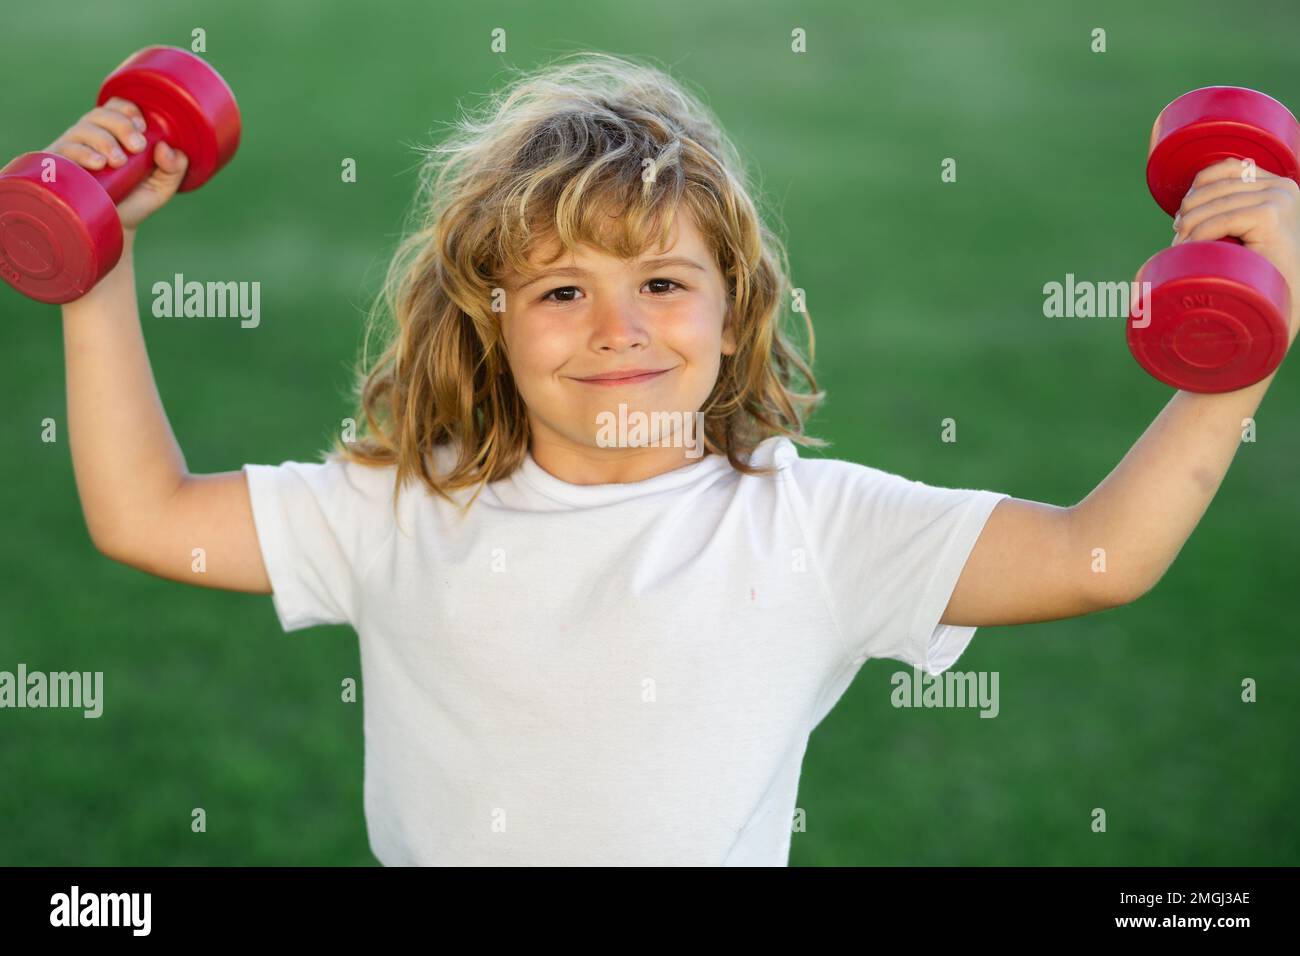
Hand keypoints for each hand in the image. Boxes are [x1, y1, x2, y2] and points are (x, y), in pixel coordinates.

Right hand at [45, 96, 188, 232]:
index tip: (143, 127)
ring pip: (83, 130)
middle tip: (138, 147)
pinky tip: (98, 164)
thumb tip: (166, 148)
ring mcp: (73, 149)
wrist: (112, 228)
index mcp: (115, 134)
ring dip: (104, 141)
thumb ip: (174, 168)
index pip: (116, 107)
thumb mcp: (161, 186)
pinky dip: (82, 153)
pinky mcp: (58, 166)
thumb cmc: (135, 201)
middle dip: (121, 126)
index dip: (128, 110)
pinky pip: (64, 151)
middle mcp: (92, 136)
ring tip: (119, 161)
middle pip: (101, 115)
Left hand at [1171, 156, 1299, 348]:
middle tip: (1177, 241)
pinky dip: (1199, 235)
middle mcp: (1283, 188)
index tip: (1181, 218)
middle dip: (1187, 213)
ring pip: (1213, 204)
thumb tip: (1178, 214)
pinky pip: (1221, 220)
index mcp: (1279, 186)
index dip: (1197, 188)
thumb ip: (1226, 218)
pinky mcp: (1271, 218)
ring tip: (1180, 249)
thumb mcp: (1244, 239)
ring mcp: (1280, 201)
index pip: (1227, 167)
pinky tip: (1191, 250)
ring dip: (1187, 228)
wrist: (1284, 310)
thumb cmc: (1260, 281)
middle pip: (1215, 186)